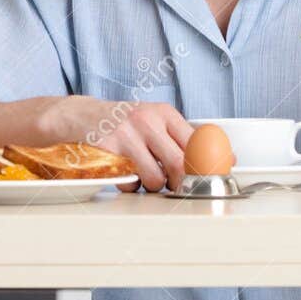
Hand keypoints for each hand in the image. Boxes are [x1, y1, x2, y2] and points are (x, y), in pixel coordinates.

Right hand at [50, 94, 190, 192]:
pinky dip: (131, 185)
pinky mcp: (108, 151)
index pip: (196, 143)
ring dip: (154, 186)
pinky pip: (130, 182)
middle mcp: (147, 121)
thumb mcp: (154, 119)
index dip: (203, 165)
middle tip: (175, 184)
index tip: (204, 177)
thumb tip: (218, 159)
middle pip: (180, 164)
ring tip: (147, 177)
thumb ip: (180, 137)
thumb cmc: (123, 122)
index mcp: (164, 113)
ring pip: (156, 179)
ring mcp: (126, 135)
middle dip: (180, 182)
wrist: (82, 116)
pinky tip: (127, 173)